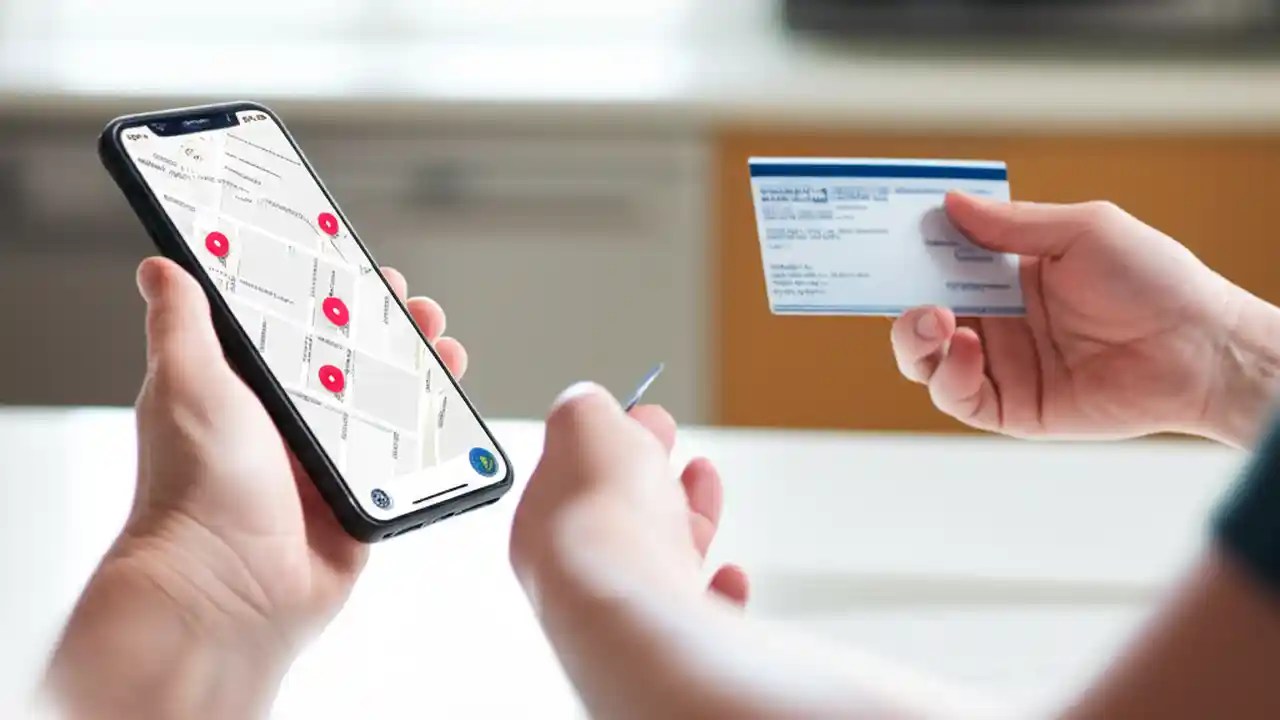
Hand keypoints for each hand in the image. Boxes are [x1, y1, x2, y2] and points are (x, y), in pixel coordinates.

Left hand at [47, 257, 467, 716]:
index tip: (365, 271)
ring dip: (421, 378)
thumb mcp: (186, 383)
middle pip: (353, 366)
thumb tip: (161, 267)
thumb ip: (183, 322)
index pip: (298, 330)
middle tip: (420, 311)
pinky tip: (453, 414)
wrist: (225, 593)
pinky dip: (431, 442)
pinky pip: (404, 467)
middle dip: (392, 334)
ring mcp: (327, 469)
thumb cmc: (195, 488)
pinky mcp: (359, 507)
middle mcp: (287, 428)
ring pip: (386, 411)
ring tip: (448, 350)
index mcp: (247, 393)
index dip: (335, 298)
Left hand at [510, 383, 747, 611]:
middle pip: (619, 518)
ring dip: (689, 520)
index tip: (643, 415)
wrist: (638, 610)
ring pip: (660, 563)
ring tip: (704, 485)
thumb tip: (585, 401)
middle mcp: (576, 577)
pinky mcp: (673, 645)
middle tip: (672, 448)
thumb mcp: (585, 423)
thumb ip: (583, 407)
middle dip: (652, 475)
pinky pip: (699, 616)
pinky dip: (716, 591)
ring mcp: (625, 613)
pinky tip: (726, 575)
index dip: (610, 439)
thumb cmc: (605, 524)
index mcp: (542, 527)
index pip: (571, 476)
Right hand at [892, 192, 1278, 444]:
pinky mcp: (1014, 408)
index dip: (908, 256)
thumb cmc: (1153, 279)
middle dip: (901, 306)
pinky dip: (950, 376)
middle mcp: (998, 321)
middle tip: (907, 294)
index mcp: (1008, 275)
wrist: (1199, 346)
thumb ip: (1012, 224)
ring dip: (915, 341)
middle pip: (921, 317)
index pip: (940, 265)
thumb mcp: (1081, 231)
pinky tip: (969, 349)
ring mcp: (1002, 366)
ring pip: (928, 361)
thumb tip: (950, 203)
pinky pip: (960, 398)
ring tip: (936, 321)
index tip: (881, 243)